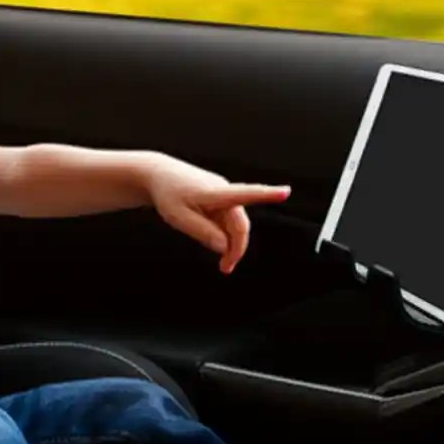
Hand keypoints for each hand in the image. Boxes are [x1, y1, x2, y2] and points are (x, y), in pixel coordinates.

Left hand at [146, 158, 289, 273]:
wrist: (158, 175)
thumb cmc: (167, 194)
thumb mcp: (178, 217)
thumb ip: (202, 232)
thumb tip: (224, 246)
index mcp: (215, 192)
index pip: (245, 193)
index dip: (267, 194)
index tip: (285, 192)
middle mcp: (224, 191)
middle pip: (240, 223)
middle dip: (237, 247)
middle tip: (226, 268)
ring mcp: (223, 195)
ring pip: (234, 225)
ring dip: (230, 243)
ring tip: (220, 262)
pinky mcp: (220, 199)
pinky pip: (227, 221)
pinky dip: (223, 235)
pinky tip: (211, 239)